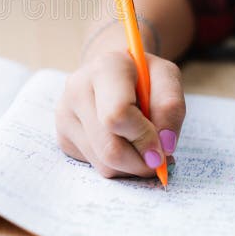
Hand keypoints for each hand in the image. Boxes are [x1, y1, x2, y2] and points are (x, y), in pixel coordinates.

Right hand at [55, 51, 185, 177]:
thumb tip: (165, 144)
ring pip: (103, 164)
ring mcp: (65, 114)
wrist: (111, 73)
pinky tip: (122, 144)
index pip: (117, 115)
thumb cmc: (142, 76)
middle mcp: (77, 89)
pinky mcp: (63, 136)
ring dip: (132, 166)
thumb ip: (171, 107)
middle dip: (141, 161)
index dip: (144, 138)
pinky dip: (117, 166)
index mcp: (105, 68)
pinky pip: (96, 167)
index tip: (162, 147)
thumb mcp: (167, 78)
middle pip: (110, 148)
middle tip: (158, 158)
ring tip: (141, 147)